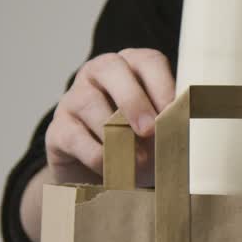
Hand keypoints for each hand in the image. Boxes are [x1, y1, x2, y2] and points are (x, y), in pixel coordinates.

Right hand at [46, 48, 174, 186]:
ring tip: (138, 162)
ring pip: (89, 103)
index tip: (174, 112)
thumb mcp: (162, 135)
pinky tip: (114, 170)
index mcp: (132, 68)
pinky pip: (75, 137)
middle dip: (133, 100)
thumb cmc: (140, 148)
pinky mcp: (57, 129)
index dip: (162, 85)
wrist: (104, 180)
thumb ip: (172, 125)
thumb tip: (183, 129)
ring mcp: (73, 98)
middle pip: (111, 68)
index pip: (148, 61)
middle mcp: (99, 74)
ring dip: (116, 134)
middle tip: (149, 130)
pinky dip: (98, 156)